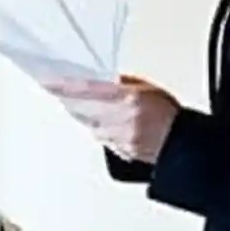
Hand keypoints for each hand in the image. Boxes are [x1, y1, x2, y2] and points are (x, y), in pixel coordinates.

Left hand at [46, 74, 180, 163]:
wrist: (182, 144)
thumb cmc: (169, 115)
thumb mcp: (146, 89)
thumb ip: (121, 84)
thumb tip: (99, 79)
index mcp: (127, 100)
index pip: (85, 90)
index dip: (63, 85)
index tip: (47, 80)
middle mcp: (120, 121)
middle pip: (80, 109)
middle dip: (67, 99)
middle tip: (56, 89)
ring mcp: (118, 138)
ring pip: (88, 125)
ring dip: (83, 114)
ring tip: (87, 105)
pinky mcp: (118, 151)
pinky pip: (100, 137)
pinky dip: (98, 128)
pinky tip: (105, 123)